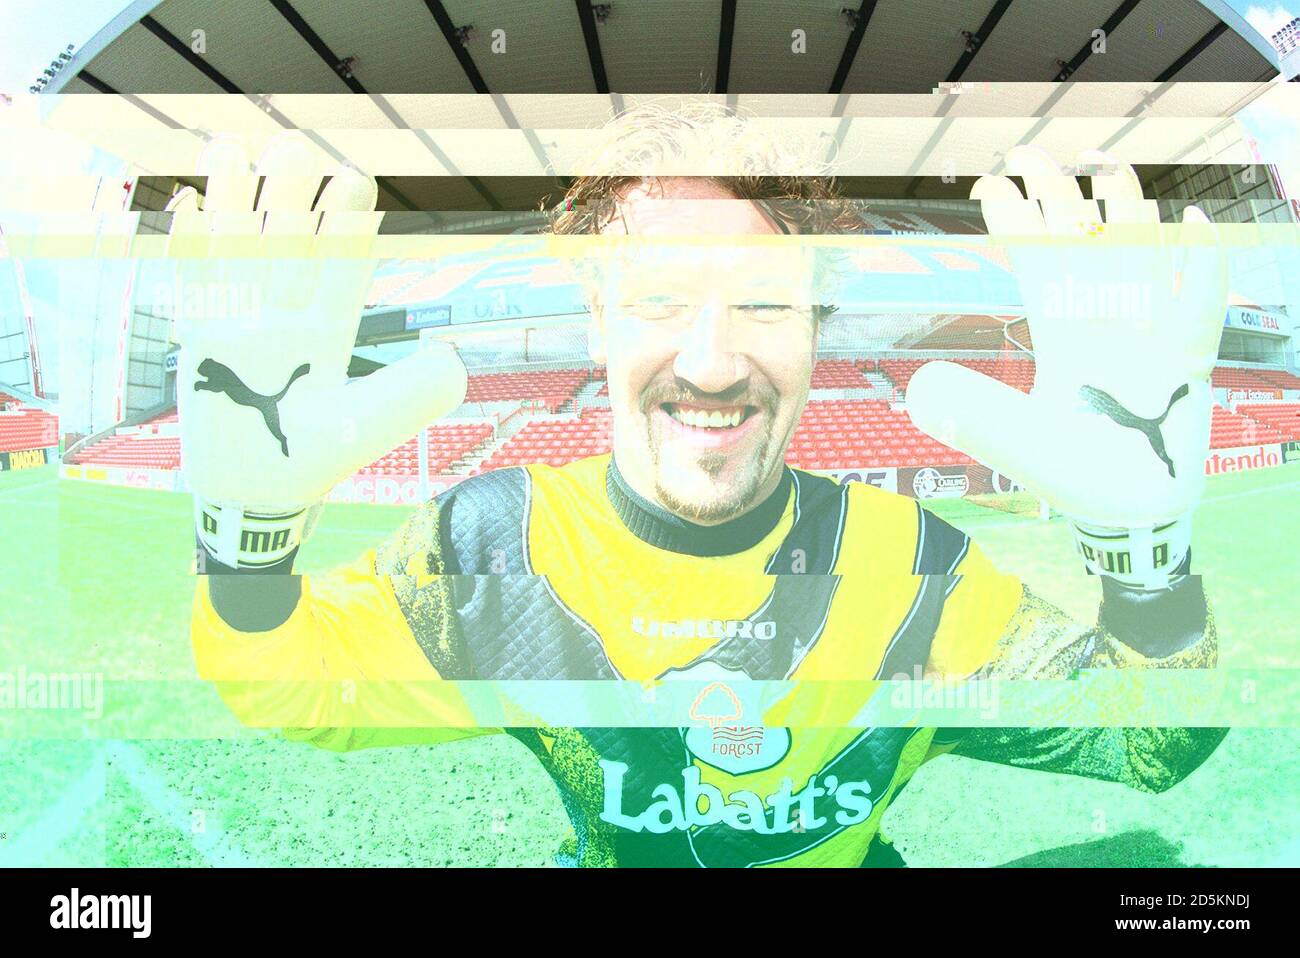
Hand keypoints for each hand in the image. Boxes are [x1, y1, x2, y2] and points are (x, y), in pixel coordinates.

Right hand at [172, 134, 465, 566]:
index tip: (353, 177)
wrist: (257, 489)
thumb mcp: (371, 423)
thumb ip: (416, 392)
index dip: (346, 218)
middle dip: (292, 190)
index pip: (341, 257)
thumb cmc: (318, 457)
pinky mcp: (201, 333)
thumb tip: (454, 356)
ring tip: (235, 149)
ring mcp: (242, 317)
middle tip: (293, 144)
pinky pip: (194, 276)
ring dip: (239, 198)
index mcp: (330, 322)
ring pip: (241, 242)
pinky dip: (190, 240)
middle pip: (290, 235)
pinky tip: (192, 199)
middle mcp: (288, 310)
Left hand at [908, 146, 1228, 584]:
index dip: (1013, 221)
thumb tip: (917, 393)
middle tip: (1035, 148)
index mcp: (1062, 334)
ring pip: (1140, 251)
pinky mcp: (1189, 355)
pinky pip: (1198, 301)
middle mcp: (1103, 321)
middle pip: (1081, 240)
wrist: (1137, 511)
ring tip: (1110, 161)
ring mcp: (1148, 332)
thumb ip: (976, 420)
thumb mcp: (1020, 445)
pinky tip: (1196, 224)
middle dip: (1060, 194)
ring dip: (1127, 207)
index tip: (990, 177)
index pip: (1033, 261)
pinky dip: (1201, 264)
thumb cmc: (1079, 478)